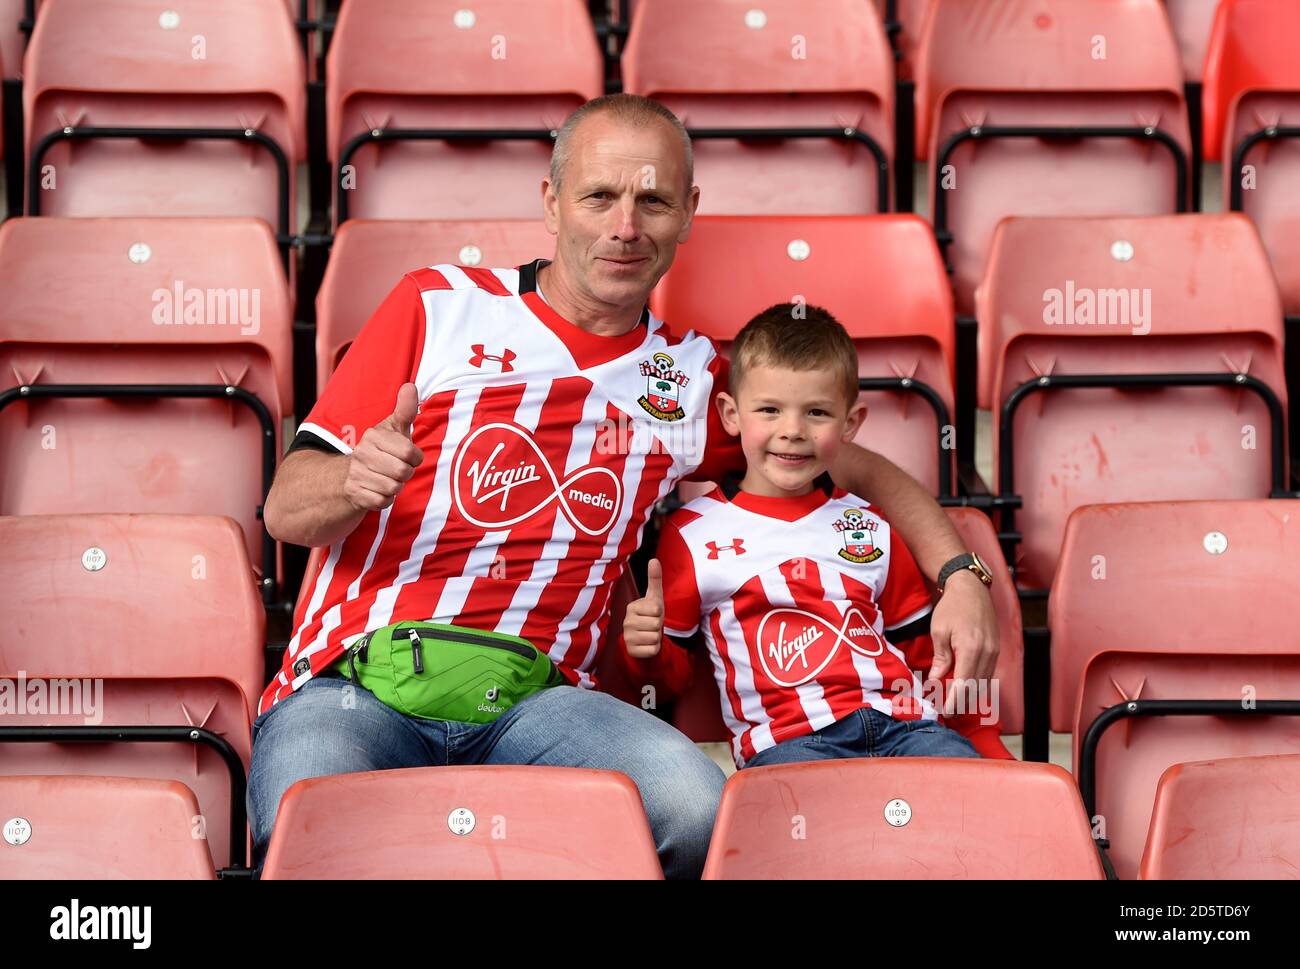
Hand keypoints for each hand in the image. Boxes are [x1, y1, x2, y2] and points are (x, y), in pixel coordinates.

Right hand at [342, 382, 424, 511]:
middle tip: (397, 469)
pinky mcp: (355, 494)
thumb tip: (410, 386)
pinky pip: (383, 502)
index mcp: (374, 436)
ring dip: (396, 487)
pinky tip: (378, 490)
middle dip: (406, 473)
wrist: (347, 476)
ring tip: (387, 478)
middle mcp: (362, 453)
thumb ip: (405, 410)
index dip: (415, 458)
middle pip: (403, 472)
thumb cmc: (380, 450)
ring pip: (394, 488)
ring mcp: (356, 474)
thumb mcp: (393, 429)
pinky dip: (386, 499)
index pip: (410, 452)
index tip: (408, 456)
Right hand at [623, 558, 664, 658]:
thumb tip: (654, 559)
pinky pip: (652, 649)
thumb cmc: (650, 615)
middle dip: (658, 626)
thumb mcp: (655, 597)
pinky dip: (654, 648)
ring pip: (655, 638)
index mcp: (632, 607)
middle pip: (656, 625)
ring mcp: (627, 637)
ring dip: (656, 637)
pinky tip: (647, 644)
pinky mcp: (632, 651)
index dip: (659, 613)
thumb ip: (654, 579)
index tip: (653, 614)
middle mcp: (626, 622)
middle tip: (652, 626)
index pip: (656, 610)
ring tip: (650, 634)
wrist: (643, 638)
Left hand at [928, 570, 998, 715]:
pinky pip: (988, 673)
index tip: (946, 711)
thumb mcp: (939, 631)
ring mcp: (994, 652)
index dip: (955, 701)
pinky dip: (978, 684)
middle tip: (948, 712)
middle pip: (976, 687)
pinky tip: (967, 688)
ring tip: (956, 704)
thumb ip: (940, 658)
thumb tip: (935, 680)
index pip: (964, 684)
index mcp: (970, 648)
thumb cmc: (952, 607)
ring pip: (984, 682)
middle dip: (962, 703)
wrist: (971, 588)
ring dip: (971, 696)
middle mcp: (987, 652)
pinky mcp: (996, 650)